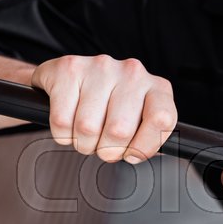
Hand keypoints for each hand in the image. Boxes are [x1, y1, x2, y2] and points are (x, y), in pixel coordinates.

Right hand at [31, 55, 176, 162]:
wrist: (72, 79)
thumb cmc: (113, 106)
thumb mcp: (141, 122)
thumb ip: (149, 139)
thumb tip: (137, 156)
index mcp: (157, 88)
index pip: (161, 119)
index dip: (144, 146)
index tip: (132, 154)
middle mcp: (132, 73)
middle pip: (119, 130)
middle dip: (108, 151)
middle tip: (104, 146)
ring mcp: (100, 67)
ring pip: (87, 128)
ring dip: (84, 143)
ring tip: (87, 135)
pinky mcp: (69, 69)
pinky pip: (62, 120)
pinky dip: (64, 134)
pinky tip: (70, 124)